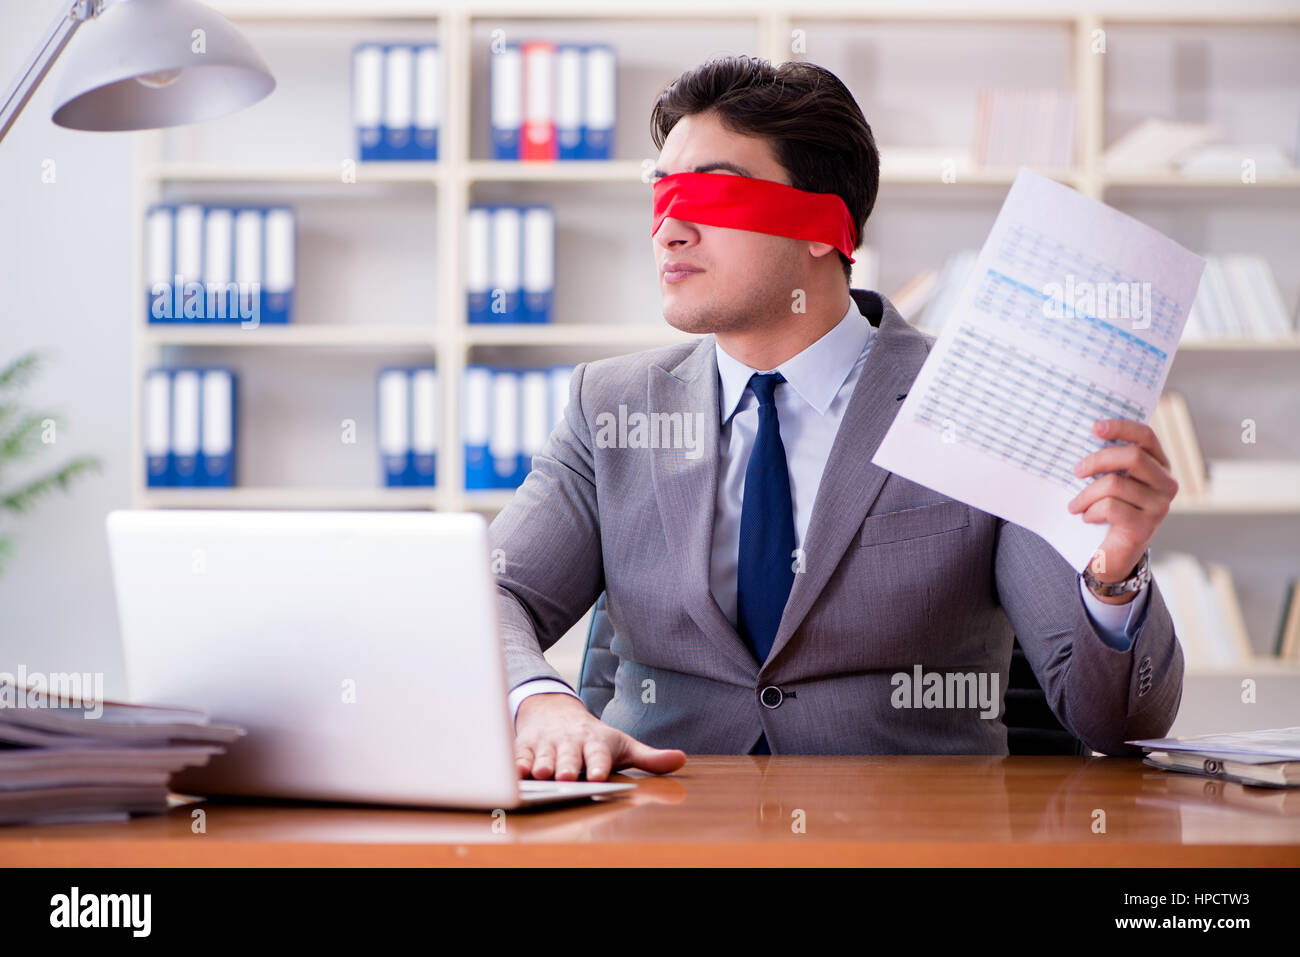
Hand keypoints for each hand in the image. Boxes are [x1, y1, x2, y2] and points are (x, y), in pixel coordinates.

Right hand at [514, 692, 686, 781]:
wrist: (555, 711)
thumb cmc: (592, 737)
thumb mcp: (622, 744)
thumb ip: (648, 758)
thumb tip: (681, 760)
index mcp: (595, 742)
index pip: (598, 753)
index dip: (598, 763)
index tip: (599, 775)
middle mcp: (570, 743)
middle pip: (568, 756)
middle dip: (566, 765)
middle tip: (564, 777)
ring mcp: (546, 745)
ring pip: (542, 756)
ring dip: (541, 765)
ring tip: (541, 775)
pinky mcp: (524, 748)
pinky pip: (518, 756)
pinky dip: (516, 764)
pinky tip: (516, 771)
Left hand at [1068, 417, 1176, 599]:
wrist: (1114, 553)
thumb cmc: (1110, 510)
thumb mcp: (1112, 482)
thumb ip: (1110, 462)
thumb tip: (1084, 436)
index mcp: (1159, 465)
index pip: (1146, 436)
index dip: (1122, 427)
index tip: (1094, 426)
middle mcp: (1166, 483)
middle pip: (1132, 457)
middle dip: (1098, 460)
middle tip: (1076, 470)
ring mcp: (1159, 506)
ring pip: (1115, 484)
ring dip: (1086, 494)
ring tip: (1075, 504)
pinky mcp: (1146, 527)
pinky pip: (1111, 508)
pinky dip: (1091, 511)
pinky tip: (1087, 517)